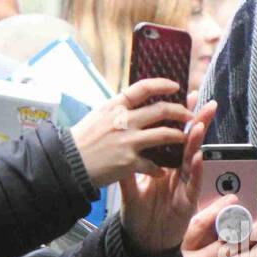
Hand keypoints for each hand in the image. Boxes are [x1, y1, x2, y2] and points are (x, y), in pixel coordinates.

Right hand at [69, 79, 203, 184]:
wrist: (67, 162)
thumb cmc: (81, 141)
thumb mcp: (97, 116)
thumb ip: (116, 111)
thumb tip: (131, 104)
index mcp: (115, 106)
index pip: (143, 88)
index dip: (162, 84)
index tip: (175, 86)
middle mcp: (124, 120)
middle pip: (161, 110)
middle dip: (180, 112)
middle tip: (189, 115)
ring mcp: (128, 141)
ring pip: (164, 134)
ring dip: (178, 136)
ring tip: (184, 139)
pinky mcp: (129, 161)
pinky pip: (153, 164)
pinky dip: (159, 168)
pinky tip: (161, 171)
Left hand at [118, 95, 216, 253]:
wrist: (142, 245)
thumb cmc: (139, 218)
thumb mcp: (129, 191)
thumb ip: (127, 170)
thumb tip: (120, 147)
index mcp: (164, 168)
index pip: (173, 139)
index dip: (180, 120)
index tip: (185, 98)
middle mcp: (177, 175)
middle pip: (189, 144)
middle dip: (199, 123)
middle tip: (207, 103)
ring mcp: (184, 188)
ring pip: (194, 161)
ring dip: (198, 143)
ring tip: (200, 124)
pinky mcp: (187, 204)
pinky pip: (193, 185)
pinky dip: (196, 171)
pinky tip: (199, 157)